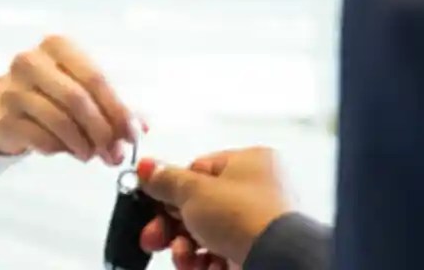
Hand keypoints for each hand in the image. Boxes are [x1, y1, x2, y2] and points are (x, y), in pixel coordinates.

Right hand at [0, 35, 135, 164]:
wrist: (5, 104)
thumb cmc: (53, 92)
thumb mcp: (84, 89)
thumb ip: (113, 106)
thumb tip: (141, 128)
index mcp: (58, 46)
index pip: (96, 78)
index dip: (118, 109)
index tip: (133, 135)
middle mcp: (32, 61)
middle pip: (78, 99)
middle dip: (102, 131)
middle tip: (116, 153)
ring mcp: (13, 88)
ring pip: (59, 120)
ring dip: (83, 144)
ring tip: (93, 155)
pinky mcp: (4, 117)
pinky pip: (40, 138)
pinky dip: (61, 149)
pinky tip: (70, 151)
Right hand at [137, 147, 291, 268]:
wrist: (276, 261)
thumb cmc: (247, 217)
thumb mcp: (195, 192)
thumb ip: (166, 181)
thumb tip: (146, 168)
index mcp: (250, 163)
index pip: (199, 170)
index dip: (172, 189)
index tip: (150, 204)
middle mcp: (257, 192)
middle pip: (200, 207)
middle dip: (173, 227)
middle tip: (153, 238)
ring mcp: (258, 225)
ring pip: (208, 235)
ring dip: (186, 249)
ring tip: (184, 258)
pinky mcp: (256, 253)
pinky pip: (221, 256)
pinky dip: (206, 264)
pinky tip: (201, 268)